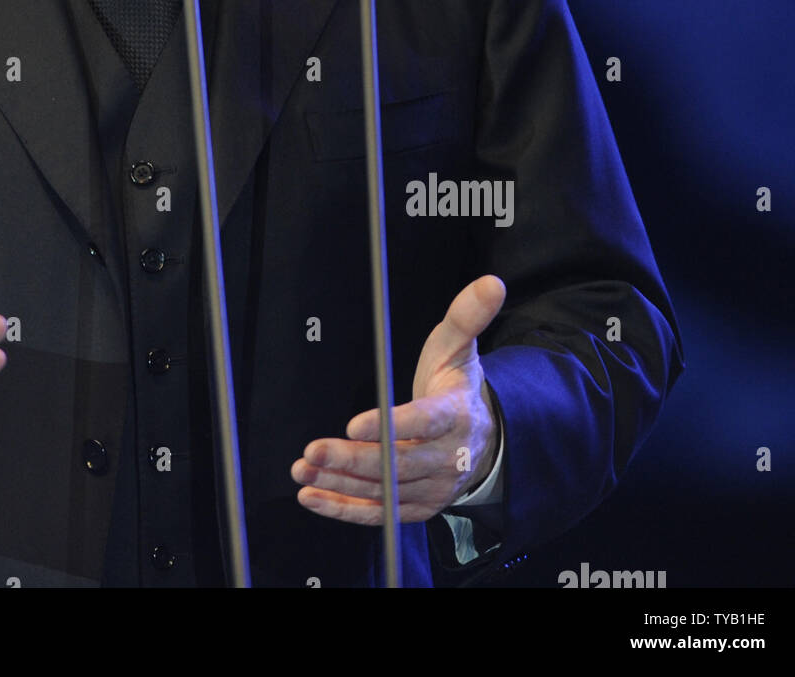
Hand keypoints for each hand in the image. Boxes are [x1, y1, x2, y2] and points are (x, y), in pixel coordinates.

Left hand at [291, 274, 505, 523]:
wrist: (484, 438)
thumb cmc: (458, 385)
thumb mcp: (460, 347)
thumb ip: (467, 316)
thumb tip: (491, 281)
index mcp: (455, 416)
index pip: (423, 422)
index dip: (390, 426)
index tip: (353, 424)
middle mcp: (446, 458)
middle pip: (397, 463)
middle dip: (352, 459)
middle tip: (312, 450)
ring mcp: (433, 487)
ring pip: (384, 491)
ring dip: (340, 483)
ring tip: (302, 468)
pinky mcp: (419, 507)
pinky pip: (380, 513)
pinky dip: (344, 509)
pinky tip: (312, 496)